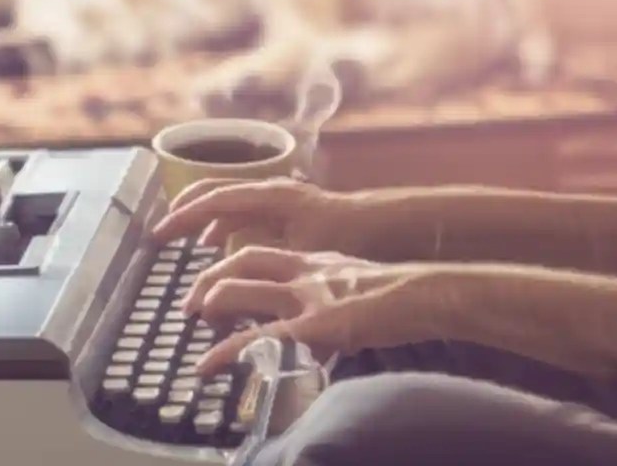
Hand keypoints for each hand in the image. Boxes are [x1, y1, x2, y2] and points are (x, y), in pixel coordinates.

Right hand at [151, 178, 356, 252]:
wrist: (387, 224)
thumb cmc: (346, 236)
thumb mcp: (303, 250)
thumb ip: (261, 252)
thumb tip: (222, 264)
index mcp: (269, 194)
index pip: (214, 199)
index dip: (183, 216)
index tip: (159, 233)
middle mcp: (268, 187)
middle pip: (213, 191)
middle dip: (184, 210)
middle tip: (160, 233)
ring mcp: (275, 193)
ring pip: (226, 199)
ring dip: (201, 217)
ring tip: (181, 240)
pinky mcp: (283, 205)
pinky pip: (240, 208)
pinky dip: (220, 222)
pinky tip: (214, 243)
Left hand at [182, 246, 439, 373]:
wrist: (426, 295)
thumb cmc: (399, 297)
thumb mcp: (353, 287)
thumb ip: (327, 298)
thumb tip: (315, 329)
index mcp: (312, 259)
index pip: (257, 251)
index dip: (227, 262)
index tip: (211, 279)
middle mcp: (302, 270)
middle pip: (240, 260)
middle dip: (208, 278)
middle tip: (190, 304)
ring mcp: (305, 295)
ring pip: (239, 289)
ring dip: (209, 304)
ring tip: (195, 322)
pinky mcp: (313, 324)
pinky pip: (258, 337)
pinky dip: (226, 351)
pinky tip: (208, 365)